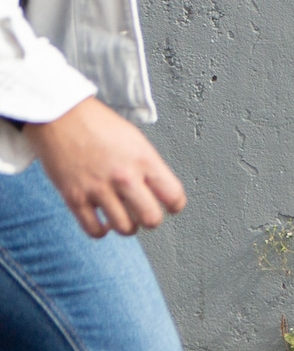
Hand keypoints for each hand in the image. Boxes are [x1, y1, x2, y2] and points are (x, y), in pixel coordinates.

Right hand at [23, 98, 186, 237]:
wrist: (62, 118)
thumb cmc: (100, 126)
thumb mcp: (135, 140)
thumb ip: (147, 166)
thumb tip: (156, 191)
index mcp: (144, 160)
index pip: (173, 195)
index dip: (175, 205)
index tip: (171, 206)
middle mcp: (124, 177)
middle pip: (151, 218)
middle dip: (152, 220)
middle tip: (147, 215)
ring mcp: (98, 189)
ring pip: (125, 228)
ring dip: (127, 227)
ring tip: (125, 218)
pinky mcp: (74, 198)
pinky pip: (94, 230)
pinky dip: (101, 231)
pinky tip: (103, 222)